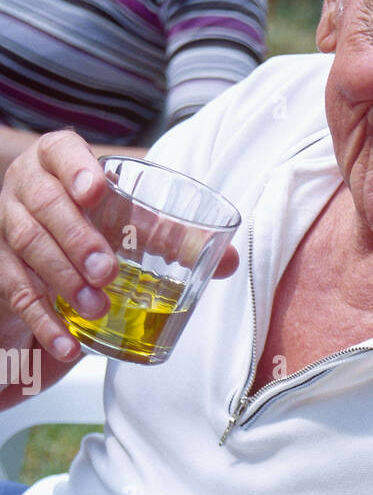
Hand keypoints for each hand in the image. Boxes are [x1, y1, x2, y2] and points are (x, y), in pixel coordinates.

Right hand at [0, 130, 238, 386]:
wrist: (42, 270)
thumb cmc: (92, 233)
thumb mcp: (129, 230)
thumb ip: (173, 240)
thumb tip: (228, 261)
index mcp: (60, 164)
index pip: (60, 150)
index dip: (76, 167)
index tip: (97, 191)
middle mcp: (27, 188)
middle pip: (44, 202)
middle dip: (77, 237)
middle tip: (107, 271)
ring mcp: (6, 226)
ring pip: (27, 244)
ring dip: (63, 278)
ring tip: (97, 307)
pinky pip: (15, 293)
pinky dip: (43, 323)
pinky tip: (68, 345)